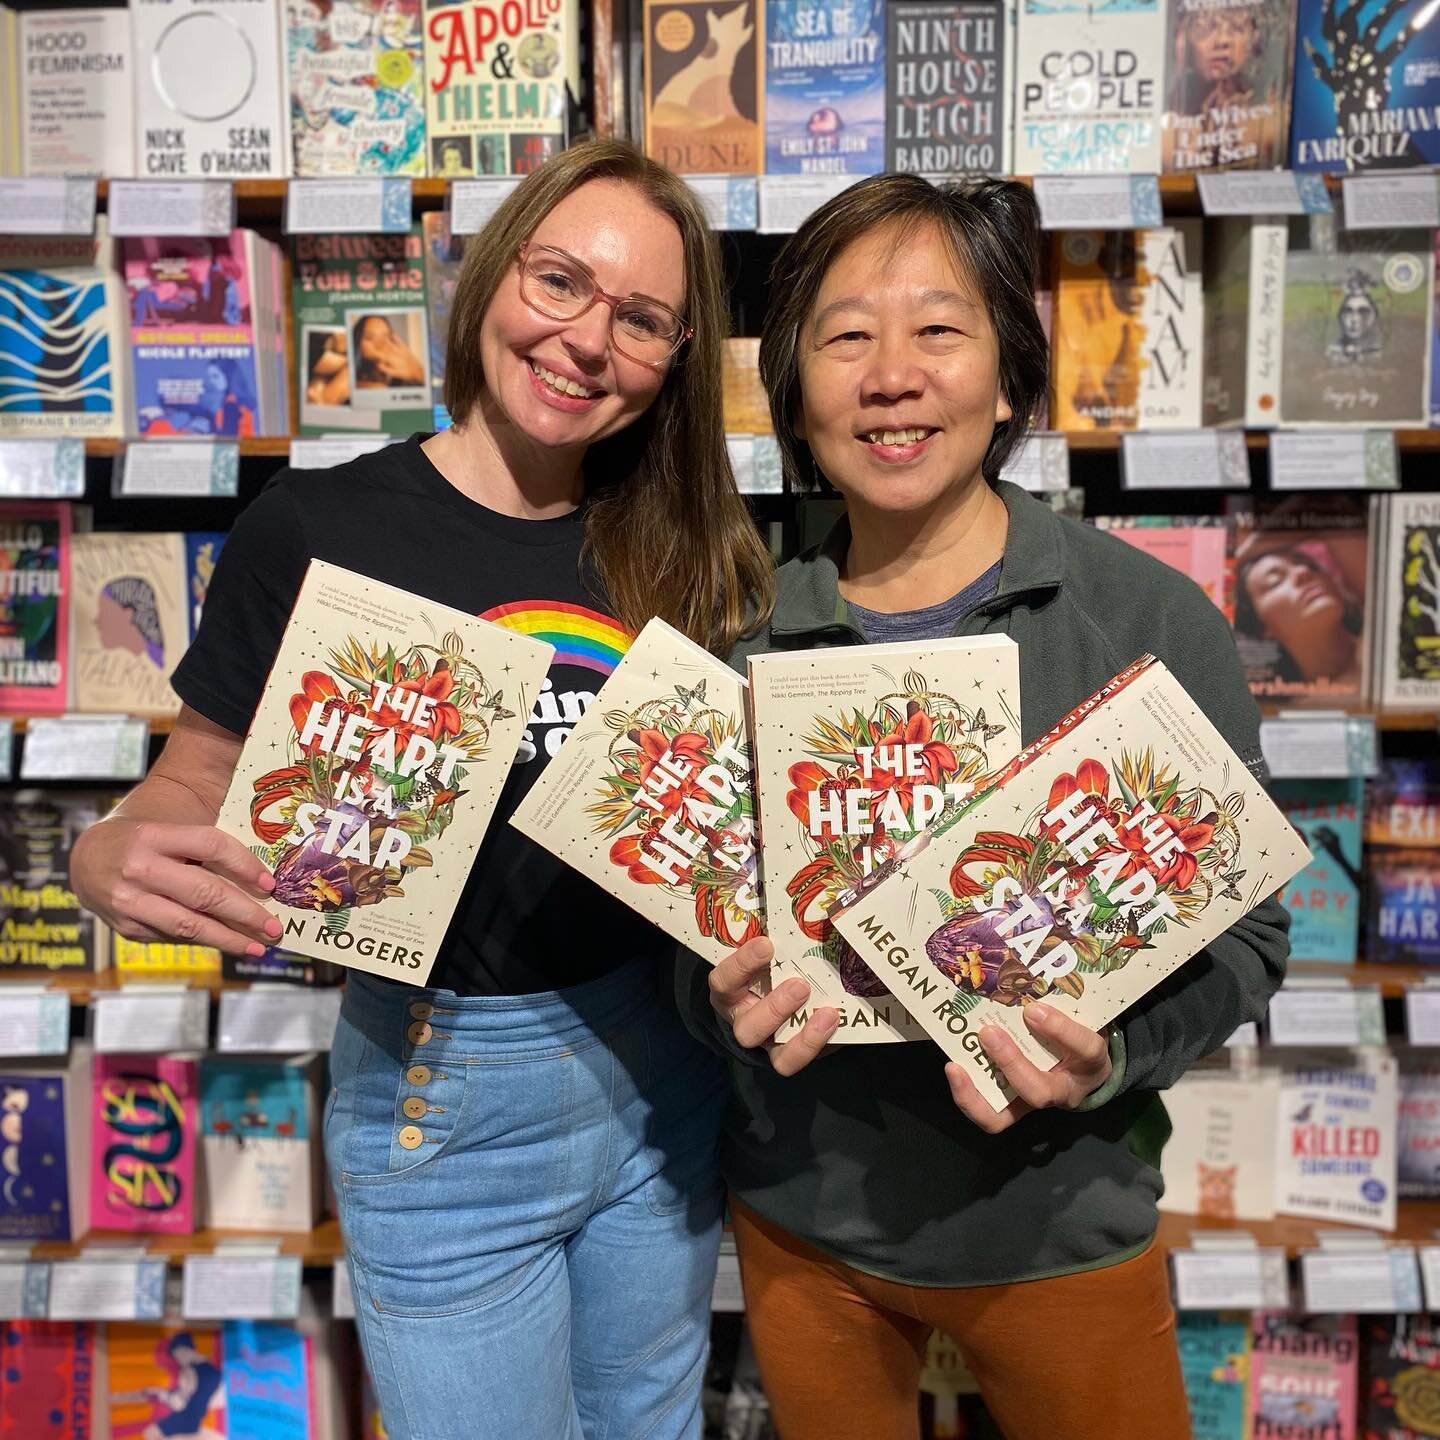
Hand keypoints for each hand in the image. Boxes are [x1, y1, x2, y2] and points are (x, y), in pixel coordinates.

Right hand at [71, 817, 281, 956]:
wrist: (85, 857)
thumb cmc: (143, 839)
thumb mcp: (170, 825)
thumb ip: (208, 841)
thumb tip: (261, 866)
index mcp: (154, 835)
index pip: (210, 845)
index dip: (244, 864)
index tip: (270, 884)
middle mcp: (139, 868)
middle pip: (204, 892)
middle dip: (245, 913)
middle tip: (274, 927)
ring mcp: (129, 901)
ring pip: (189, 925)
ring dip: (229, 938)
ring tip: (257, 946)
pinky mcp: (126, 927)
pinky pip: (173, 937)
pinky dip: (203, 941)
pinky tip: (226, 943)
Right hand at [708, 936, 838, 1075]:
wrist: (764, 999)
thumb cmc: (764, 965)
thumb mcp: (760, 950)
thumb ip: (769, 934)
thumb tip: (801, 901)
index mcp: (729, 991)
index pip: (724, 980)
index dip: (742, 964)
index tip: (766, 944)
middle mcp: (744, 1021)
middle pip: (748, 1028)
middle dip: (775, 1008)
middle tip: (800, 985)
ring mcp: (768, 1043)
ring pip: (778, 1055)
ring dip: (803, 1037)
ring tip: (826, 1013)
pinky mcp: (790, 1055)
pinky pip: (801, 1060)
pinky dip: (819, 1044)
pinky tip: (836, 1021)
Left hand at [945, 1004, 1111, 1133]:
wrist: (1085, 1068)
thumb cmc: (1077, 1035)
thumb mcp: (1080, 1018)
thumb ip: (1060, 1004)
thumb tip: (1024, 980)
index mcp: (1090, 1062)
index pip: (1087, 1049)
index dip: (1062, 1031)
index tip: (1034, 1010)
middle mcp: (1066, 1090)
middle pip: (1042, 1092)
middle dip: (1011, 1063)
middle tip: (989, 1032)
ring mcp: (1037, 1102)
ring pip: (1009, 1114)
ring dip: (978, 1091)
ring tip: (956, 1066)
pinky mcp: (1015, 1109)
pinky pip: (992, 1117)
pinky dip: (969, 1097)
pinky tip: (954, 1069)